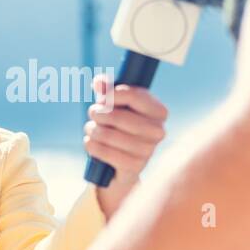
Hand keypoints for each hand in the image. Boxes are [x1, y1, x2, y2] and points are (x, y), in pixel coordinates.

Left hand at [85, 75, 167, 217]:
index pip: (135, 96)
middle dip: (99, 113)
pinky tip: (90, 142)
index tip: (102, 98)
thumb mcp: (115, 105)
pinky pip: (105, 153)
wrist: (122, 162)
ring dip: (93, 130)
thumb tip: (99, 83)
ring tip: (90, 128)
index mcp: (159, 111)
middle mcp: (158, 131)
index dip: (113, 95)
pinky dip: (92, 146)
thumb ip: (108, 90)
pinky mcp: (135, 167)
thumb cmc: (120, 126)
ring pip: (109, 135)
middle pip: (119, 117)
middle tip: (92, 113)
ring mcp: (148, 151)